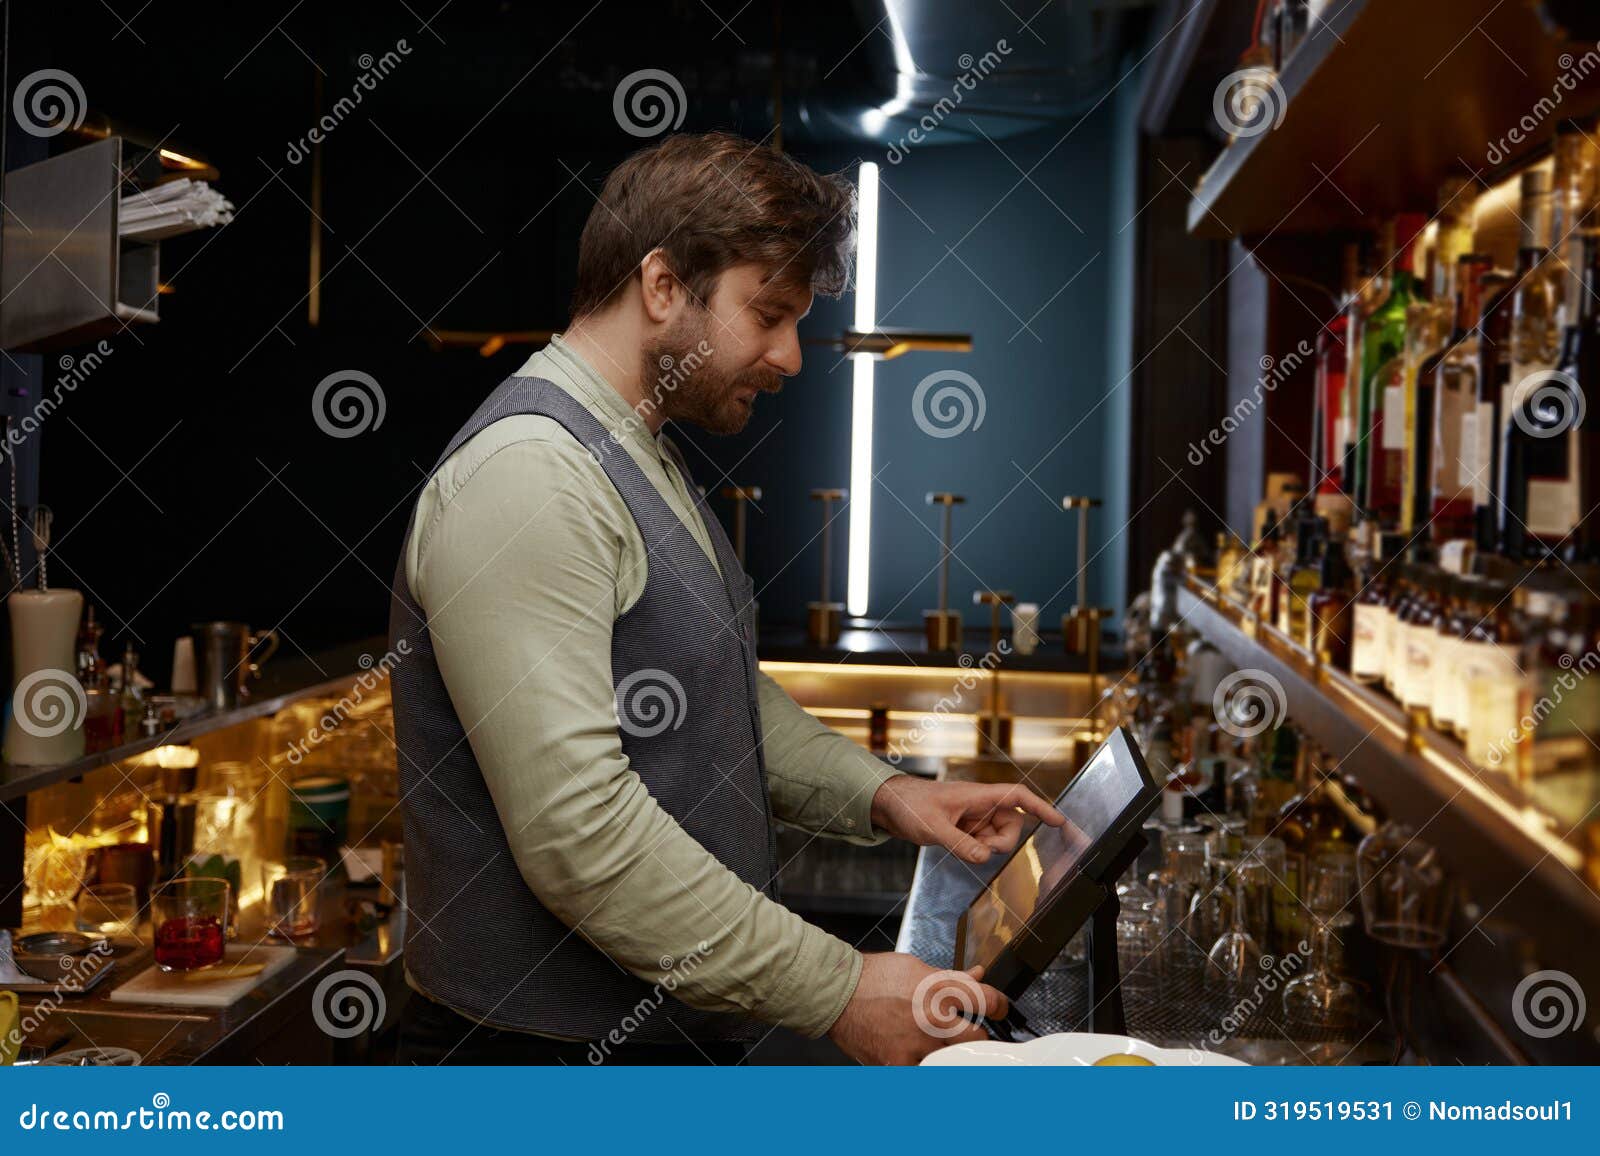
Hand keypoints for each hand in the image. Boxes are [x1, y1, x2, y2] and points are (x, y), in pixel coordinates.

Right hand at [828, 953, 1008, 1064]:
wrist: (837, 993)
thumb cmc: (873, 977)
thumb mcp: (916, 967)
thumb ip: (950, 975)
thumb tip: (977, 974)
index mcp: (939, 988)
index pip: (987, 1000)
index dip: (999, 1005)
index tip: (998, 1009)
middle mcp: (933, 1018)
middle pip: (978, 1036)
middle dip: (976, 1034)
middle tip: (968, 1032)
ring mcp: (917, 1044)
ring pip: (954, 1059)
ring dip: (952, 1054)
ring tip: (942, 1046)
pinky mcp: (899, 1064)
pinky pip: (925, 1073)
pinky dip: (926, 1068)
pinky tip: (922, 1061)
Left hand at [869, 775, 1063, 864]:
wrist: (889, 805)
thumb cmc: (909, 804)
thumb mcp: (933, 826)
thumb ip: (960, 843)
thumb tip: (984, 857)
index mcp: (977, 796)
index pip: (1017, 798)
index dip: (1040, 808)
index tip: (1058, 821)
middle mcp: (979, 806)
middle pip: (1010, 825)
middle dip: (1001, 842)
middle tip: (979, 849)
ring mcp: (972, 818)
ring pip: (996, 837)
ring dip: (986, 848)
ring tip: (960, 846)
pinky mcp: (963, 828)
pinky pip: (981, 843)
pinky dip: (975, 850)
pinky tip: (955, 847)